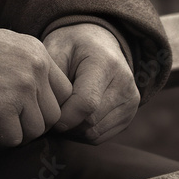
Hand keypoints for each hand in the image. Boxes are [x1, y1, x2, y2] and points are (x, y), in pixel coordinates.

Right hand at [0, 27, 72, 147]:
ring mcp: (21, 88)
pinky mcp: (3, 108)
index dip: (47, 107)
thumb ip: (27, 64)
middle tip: (10, 122)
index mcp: (37, 51)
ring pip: (35, 131)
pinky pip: (12, 139)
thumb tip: (43, 95)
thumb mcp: (5, 44)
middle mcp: (35, 68)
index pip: (64, 92)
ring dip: (15, 132)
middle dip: (32, 124)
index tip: (28, 113)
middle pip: (53, 115)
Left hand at [42, 23, 139, 143]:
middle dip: (66, 123)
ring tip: (61, 111)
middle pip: (90, 122)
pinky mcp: (129, 115)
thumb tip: (51, 112)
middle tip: (50, 111)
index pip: (86, 103)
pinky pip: (100, 136)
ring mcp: (130, 101)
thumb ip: (53, 78)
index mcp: (105, 63)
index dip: (64, 115)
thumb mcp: (56, 48)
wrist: (99, 42)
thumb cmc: (72, 46)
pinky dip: (82, 132)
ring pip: (94, 133)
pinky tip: (73, 116)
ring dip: (72, 130)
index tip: (48, 113)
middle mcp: (124, 84)